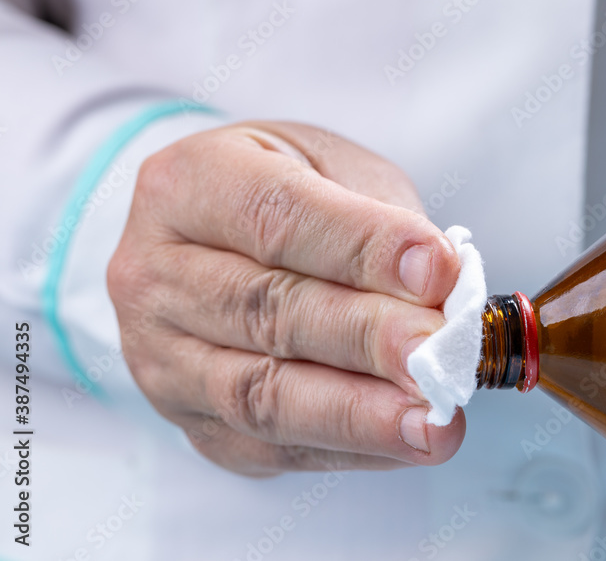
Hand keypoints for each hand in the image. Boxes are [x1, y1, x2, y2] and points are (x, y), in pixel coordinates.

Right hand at [108, 122, 462, 475]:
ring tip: (432, 423)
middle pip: (265, 310)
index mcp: (188, 182)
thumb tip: (440, 286)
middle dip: (366, 338)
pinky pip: (267, 447)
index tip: (436, 272)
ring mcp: (158, 354)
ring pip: (260, 394)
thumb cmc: (293, 195)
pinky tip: (402, 441)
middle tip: (439, 354)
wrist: (225, 241)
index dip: (361, 247)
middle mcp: (153, 271)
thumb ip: (383, 219)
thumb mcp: (336, 168)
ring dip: (358, 414)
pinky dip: (345, 449)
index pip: (276, 215)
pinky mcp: (187, 418)